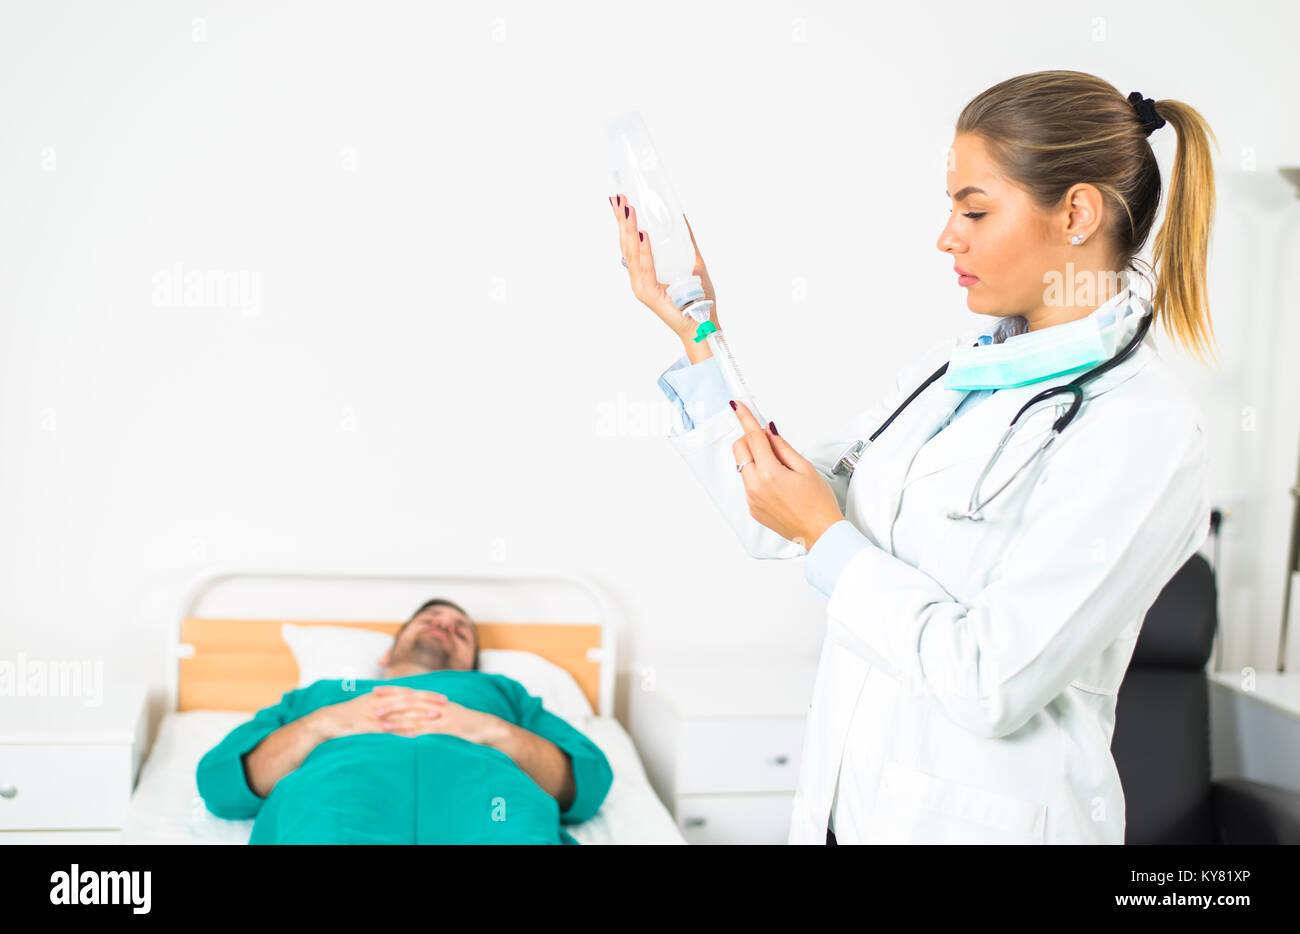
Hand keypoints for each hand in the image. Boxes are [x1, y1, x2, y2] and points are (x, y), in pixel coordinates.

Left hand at [366, 685, 505, 743]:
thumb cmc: (464, 722)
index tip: (374, 690)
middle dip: (390, 704)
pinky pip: (430, 732)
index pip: (409, 692)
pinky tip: (404, 736)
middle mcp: (436, 705)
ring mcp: (443, 717)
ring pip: (417, 717)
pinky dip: (416, 734)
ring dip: (398, 720)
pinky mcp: (449, 729)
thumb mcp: (445, 712)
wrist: (486, 727)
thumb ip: (428, 710)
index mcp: (434, 700)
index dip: (391, 690)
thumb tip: (410, 712)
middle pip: (409, 703)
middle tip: (372, 706)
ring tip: (381, 723)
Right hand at [610, 194, 718, 342]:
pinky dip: (644, 251)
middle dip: (623, 221)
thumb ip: (687, 243)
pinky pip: (646, 269)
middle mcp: (639, 279)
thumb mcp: (693, 263)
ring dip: (630, 230)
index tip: (622, 202)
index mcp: (645, 272)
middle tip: (621, 198)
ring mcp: (642, 288)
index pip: (631, 243)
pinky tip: (642, 234)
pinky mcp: (649, 295)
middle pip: (627, 245)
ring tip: (629, 209)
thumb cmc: (698, 299)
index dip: (625, 223)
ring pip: (632, 254)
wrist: (703, 325)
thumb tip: (681, 218)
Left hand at [731, 400, 844, 549]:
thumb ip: (783, 447)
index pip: (753, 437)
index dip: (745, 418)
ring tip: (780, 470)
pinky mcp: (752, 508)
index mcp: (769, 474)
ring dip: (755, 460)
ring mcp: (751, 499)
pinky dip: (757, 477)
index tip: (737, 406)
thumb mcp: (805, 468)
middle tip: (770, 443)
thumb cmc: (818, 504)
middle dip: (750, 440)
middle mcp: (755, 487)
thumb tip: (769, 432)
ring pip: (743, 467)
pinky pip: (748, 484)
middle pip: (740, 450)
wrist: (820, 533)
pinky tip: (778, 485)